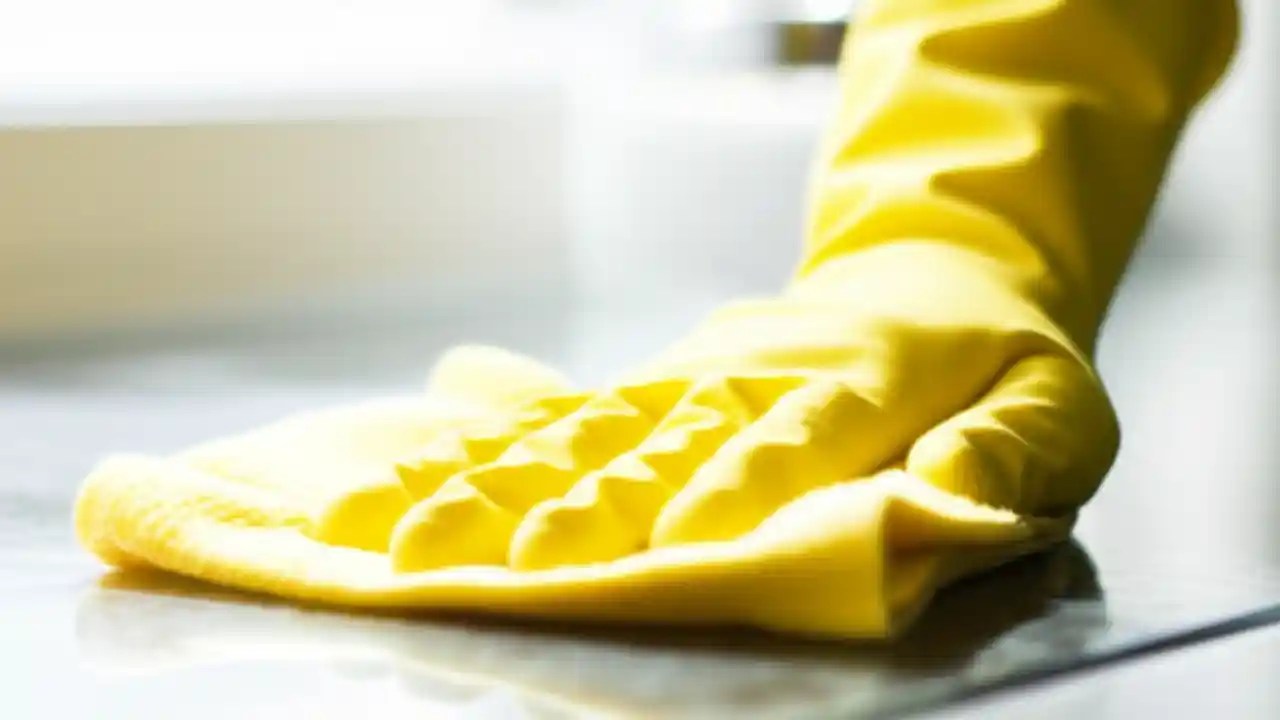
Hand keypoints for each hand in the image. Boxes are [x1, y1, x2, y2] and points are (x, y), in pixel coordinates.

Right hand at [390, 245, 1117, 575]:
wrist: (934, 269)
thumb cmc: (996, 361)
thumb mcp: (1055, 408)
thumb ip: (1008, 453)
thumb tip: (949, 496)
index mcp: (866, 381)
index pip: (796, 436)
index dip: (737, 487)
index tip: (680, 544)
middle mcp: (758, 375)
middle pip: (662, 442)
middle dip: (582, 506)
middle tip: (506, 561)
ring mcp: (696, 375)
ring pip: (591, 431)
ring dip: (499, 483)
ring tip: (407, 533)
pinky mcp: (658, 382)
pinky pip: (570, 413)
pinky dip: (491, 446)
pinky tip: (416, 473)